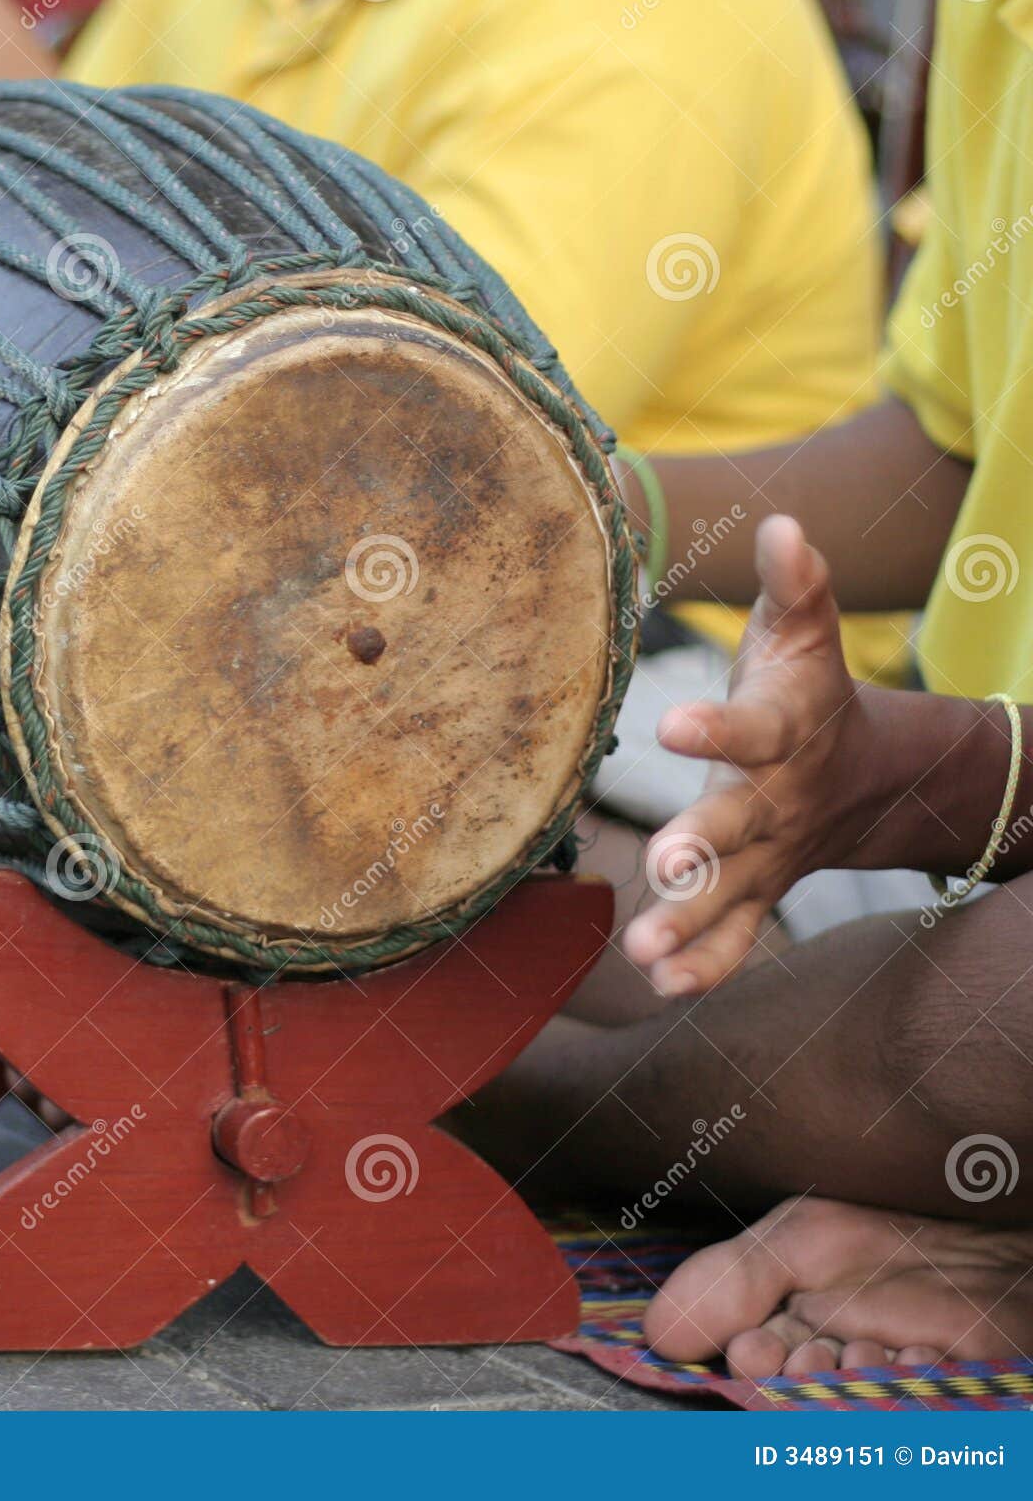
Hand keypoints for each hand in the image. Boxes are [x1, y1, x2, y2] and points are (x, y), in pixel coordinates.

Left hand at [624, 517, 876, 995]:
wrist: (864, 776)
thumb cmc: (810, 691)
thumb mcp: (807, 633)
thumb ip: (797, 584)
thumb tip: (784, 524)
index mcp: (784, 731)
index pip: (751, 729)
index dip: (716, 728)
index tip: (674, 725)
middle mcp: (777, 800)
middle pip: (740, 825)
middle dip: (705, 845)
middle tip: (668, 861)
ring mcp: (769, 856)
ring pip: (733, 897)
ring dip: (691, 924)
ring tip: (645, 953)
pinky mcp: (758, 893)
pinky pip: (737, 937)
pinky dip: (706, 965)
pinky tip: (661, 985)